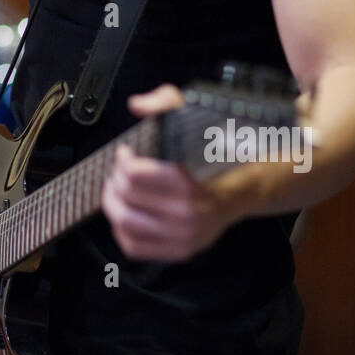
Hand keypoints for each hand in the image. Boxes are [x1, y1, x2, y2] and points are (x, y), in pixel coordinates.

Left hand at [101, 83, 237, 261]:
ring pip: (125, 222)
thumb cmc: (215, 160)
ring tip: (115, 190)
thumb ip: (166, 102)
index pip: (134, 175)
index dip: (124, 160)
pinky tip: (125, 212)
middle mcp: (187, 215)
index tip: (126, 153)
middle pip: (126, 197)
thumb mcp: (195, 120)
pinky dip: (121, 229)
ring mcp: (183, 237)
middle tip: (119, 170)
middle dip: (116, 178)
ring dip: (112, 203)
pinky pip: (134, 246)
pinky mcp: (178, 251)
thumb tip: (139, 105)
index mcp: (189, 184)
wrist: (241, 193)